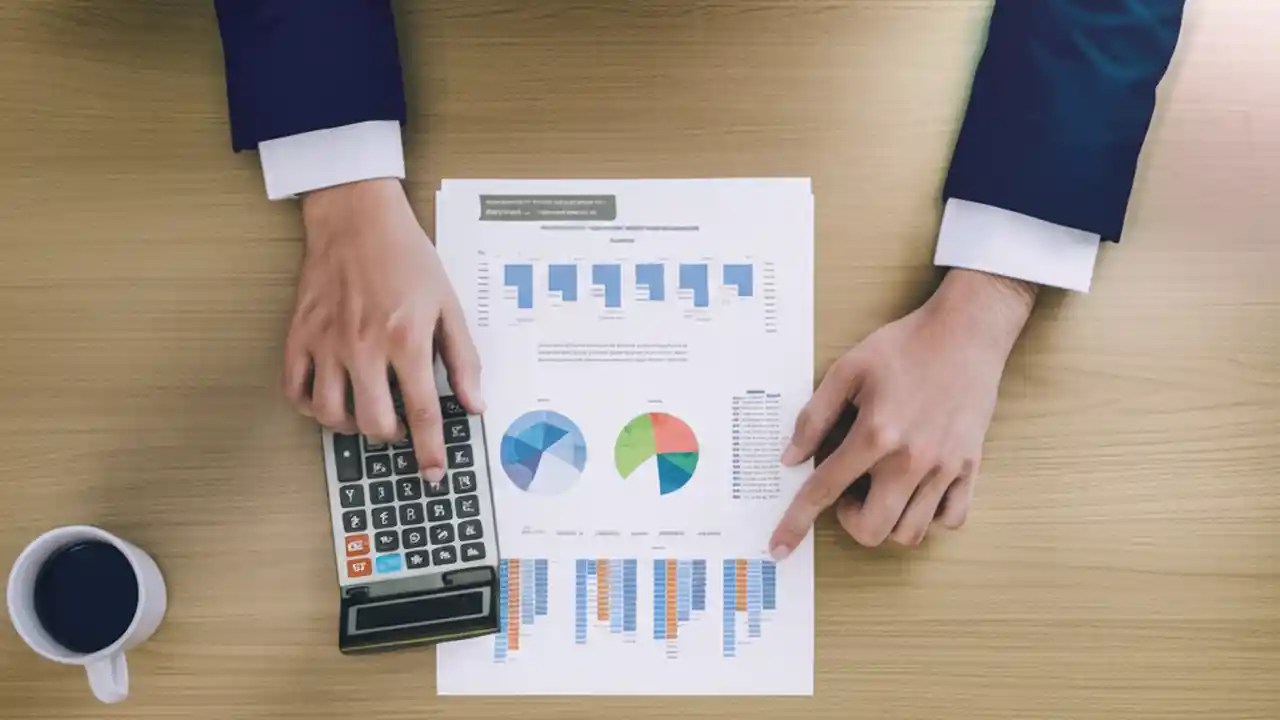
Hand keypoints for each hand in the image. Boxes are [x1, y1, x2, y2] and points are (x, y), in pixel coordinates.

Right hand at [281, 179, 483, 482]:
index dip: (430, 449)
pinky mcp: (299, 336)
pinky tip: (330, 399)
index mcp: (406, 339)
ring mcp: (326, 343)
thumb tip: (475, 404)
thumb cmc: (406, 258)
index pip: (423, 412)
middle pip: (374, 422)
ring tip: (367, 413)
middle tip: (402, 426)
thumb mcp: (447, 305)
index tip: (433, 474)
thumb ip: (463, 359)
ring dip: (352, 426)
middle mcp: (363, 347)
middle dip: (393, 437)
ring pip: (330, 414)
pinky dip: (311, 406)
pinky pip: (294, 390)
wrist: (356, 219)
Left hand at [769, 269, 1035, 556]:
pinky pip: (951, 519)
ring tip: (883, 489)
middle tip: (850, 491)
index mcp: (875, 434)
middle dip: (850, 522)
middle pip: (873, 529)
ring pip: (911, 533)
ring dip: (888, 522)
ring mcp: (945, 467)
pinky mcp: (970, 467)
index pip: (824, 491)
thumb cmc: (904, 347)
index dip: (796, 523)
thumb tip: (790, 459)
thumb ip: (814, 418)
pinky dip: (930, 517)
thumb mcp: (847, 370)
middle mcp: (911, 459)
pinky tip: (916, 492)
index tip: (779, 548)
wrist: (965, 331)